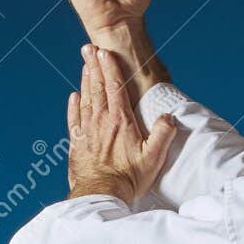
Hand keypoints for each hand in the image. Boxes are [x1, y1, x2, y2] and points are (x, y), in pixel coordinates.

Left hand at [67, 45, 175, 205]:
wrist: (99, 195)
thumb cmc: (128, 179)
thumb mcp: (152, 159)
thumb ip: (162, 136)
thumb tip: (169, 116)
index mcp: (120, 122)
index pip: (115, 88)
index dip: (110, 68)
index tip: (105, 52)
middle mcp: (101, 122)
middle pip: (97, 87)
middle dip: (94, 66)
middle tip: (89, 48)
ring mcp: (87, 131)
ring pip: (86, 99)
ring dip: (86, 80)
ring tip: (85, 64)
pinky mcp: (77, 143)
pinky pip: (74, 119)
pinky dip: (74, 105)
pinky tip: (74, 96)